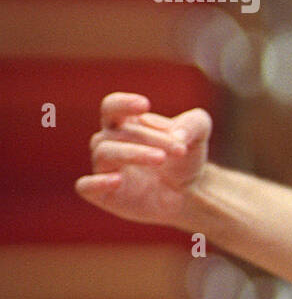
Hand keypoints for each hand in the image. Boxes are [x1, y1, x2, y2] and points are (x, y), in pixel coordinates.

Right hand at [75, 92, 211, 227]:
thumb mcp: (199, 135)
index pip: (111, 107)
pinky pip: (85, 186)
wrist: (189, 195)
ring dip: (134, 153)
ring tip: (162, 158)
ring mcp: (104, 169)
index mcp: (126, 124)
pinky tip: (117, 180)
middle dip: (149, 138)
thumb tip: (177, 134)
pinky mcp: (103, 195)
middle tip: (180, 149)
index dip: (122, 103)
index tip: (145, 104)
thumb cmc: (185, 160)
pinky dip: (97, 182)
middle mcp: (110, 144)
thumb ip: (194, 123)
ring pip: (105, 153)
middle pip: (116, 132)